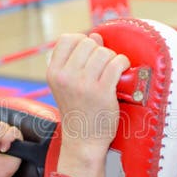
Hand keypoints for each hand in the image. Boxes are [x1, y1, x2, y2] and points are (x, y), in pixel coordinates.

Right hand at [46, 33, 129, 158]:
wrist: (83, 140)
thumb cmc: (78, 111)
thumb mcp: (67, 84)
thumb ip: (77, 60)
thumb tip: (96, 35)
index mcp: (54, 73)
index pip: (67, 39)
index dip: (82, 41)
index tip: (89, 54)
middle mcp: (66, 76)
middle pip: (88, 43)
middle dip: (99, 51)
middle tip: (103, 67)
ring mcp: (84, 84)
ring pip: (104, 52)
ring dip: (112, 58)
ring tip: (112, 70)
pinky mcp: (102, 92)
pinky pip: (116, 63)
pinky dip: (123, 63)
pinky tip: (122, 71)